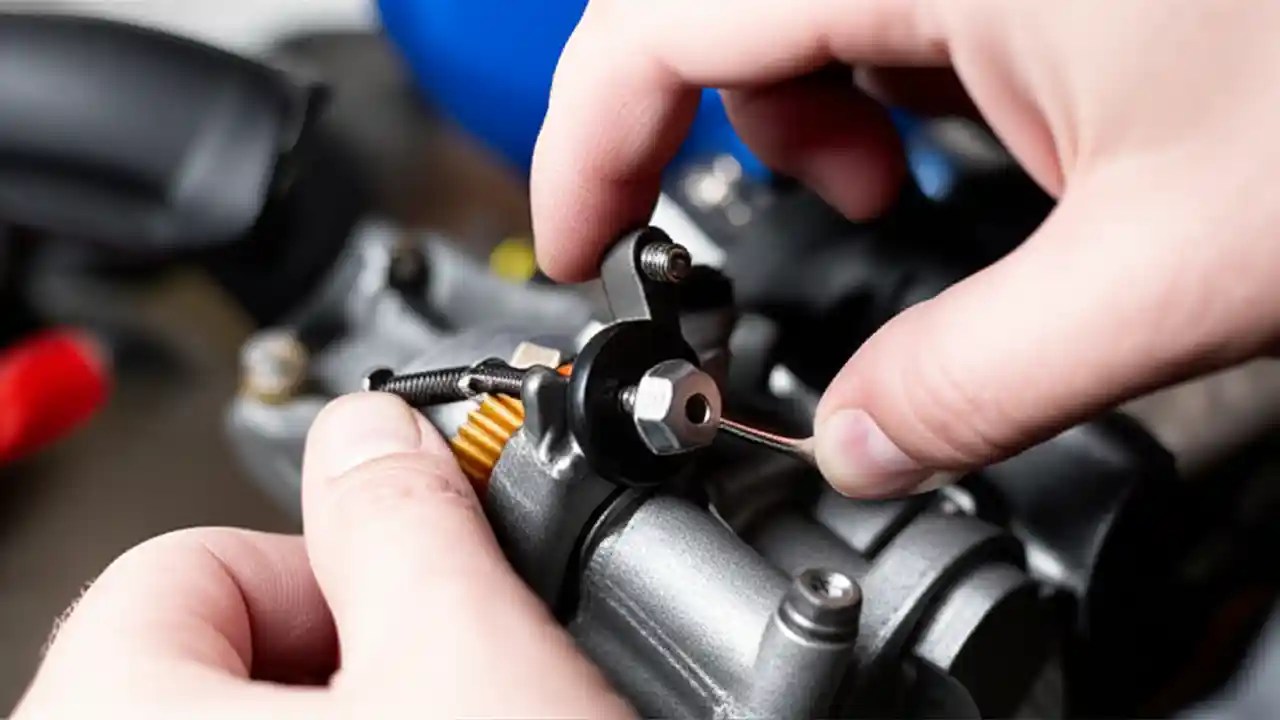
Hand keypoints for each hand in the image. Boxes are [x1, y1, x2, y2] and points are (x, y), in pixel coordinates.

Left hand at [12, 393, 629, 718]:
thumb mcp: (470, 661)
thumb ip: (410, 514)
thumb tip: (375, 428)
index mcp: (111, 717)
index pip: (190, 564)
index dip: (340, 557)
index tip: (422, 591)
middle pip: (229, 651)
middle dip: (368, 648)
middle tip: (456, 688)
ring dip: (380, 707)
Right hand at [532, 0, 1279, 495]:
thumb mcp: (1168, 265)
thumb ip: (981, 379)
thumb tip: (868, 444)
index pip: (653, 27)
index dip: (587, 144)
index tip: (574, 237)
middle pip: (712, 10)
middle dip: (714, 131)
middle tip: (785, 222)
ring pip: (801, 0)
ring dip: (816, 100)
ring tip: (900, 178)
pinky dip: (891, 65)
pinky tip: (976, 123)